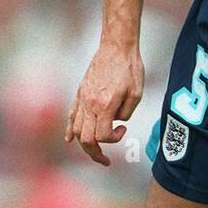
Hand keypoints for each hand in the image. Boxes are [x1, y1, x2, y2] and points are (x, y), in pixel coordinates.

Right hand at [65, 41, 143, 165]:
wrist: (117, 46)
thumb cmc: (129, 67)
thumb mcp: (137, 93)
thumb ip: (126, 113)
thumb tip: (117, 122)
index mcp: (105, 105)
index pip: (102, 135)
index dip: (114, 139)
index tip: (123, 131)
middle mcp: (90, 104)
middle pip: (85, 138)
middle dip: (95, 153)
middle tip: (105, 160)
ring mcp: (82, 98)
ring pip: (76, 129)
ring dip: (84, 144)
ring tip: (93, 151)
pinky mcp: (80, 92)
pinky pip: (71, 115)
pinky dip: (70, 130)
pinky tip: (69, 138)